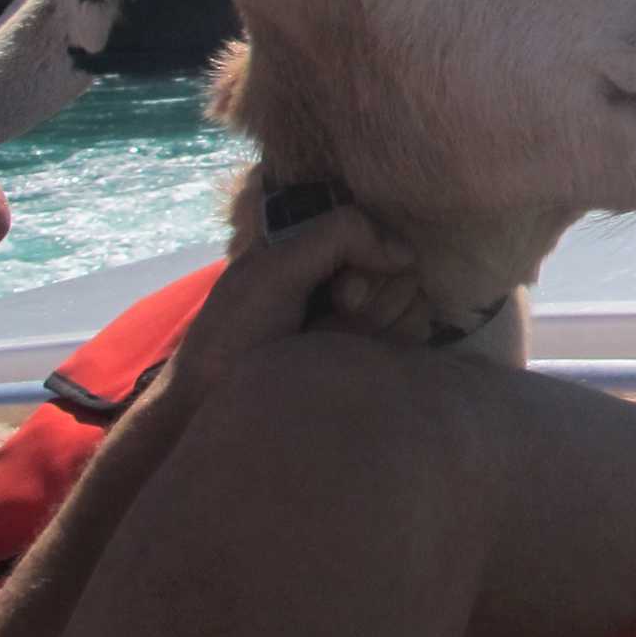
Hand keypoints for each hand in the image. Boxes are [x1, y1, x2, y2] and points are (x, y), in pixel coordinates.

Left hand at [161, 207, 425, 410]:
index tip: (340, 287)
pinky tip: (353, 357)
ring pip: (415, 299)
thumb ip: (339, 236)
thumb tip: (407, 254)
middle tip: (333, 311)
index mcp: (315, 248)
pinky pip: (419, 333)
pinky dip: (391, 342)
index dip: (369, 254)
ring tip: (333, 339)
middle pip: (403, 265)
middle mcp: (346, 278)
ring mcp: (366, 318)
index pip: (378, 229)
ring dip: (379, 320)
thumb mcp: (275, 268)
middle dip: (374, 291)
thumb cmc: (234, 334)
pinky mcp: (379, 353)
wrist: (216, 407)